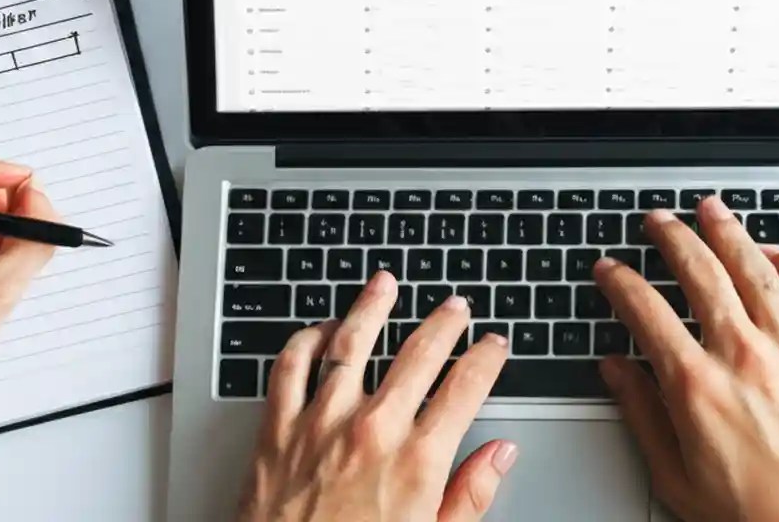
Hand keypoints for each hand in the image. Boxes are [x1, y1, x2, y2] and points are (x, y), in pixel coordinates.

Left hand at [236, 271, 518, 521]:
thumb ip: (470, 495)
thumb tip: (500, 455)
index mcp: (417, 462)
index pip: (465, 388)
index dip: (486, 358)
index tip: (494, 345)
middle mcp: (371, 432)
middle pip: (417, 354)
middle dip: (444, 323)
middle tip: (455, 307)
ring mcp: (320, 425)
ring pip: (350, 343)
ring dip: (372, 307)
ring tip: (386, 284)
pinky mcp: (277, 430)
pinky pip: (289, 367)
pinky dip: (306, 340)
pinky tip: (320, 328)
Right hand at [594, 197, 778, 521]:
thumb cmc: (754, 515)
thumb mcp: (674, 475)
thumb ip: (641, 414)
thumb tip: (615, 370)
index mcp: (695, 386)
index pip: (645, 311)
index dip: (620, 282)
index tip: (609, 271)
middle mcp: (741, 357)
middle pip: (700, 273)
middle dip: (671, 238)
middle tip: (657, 221)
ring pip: (756, 269)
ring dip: (729, 232)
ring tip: (711, 209)